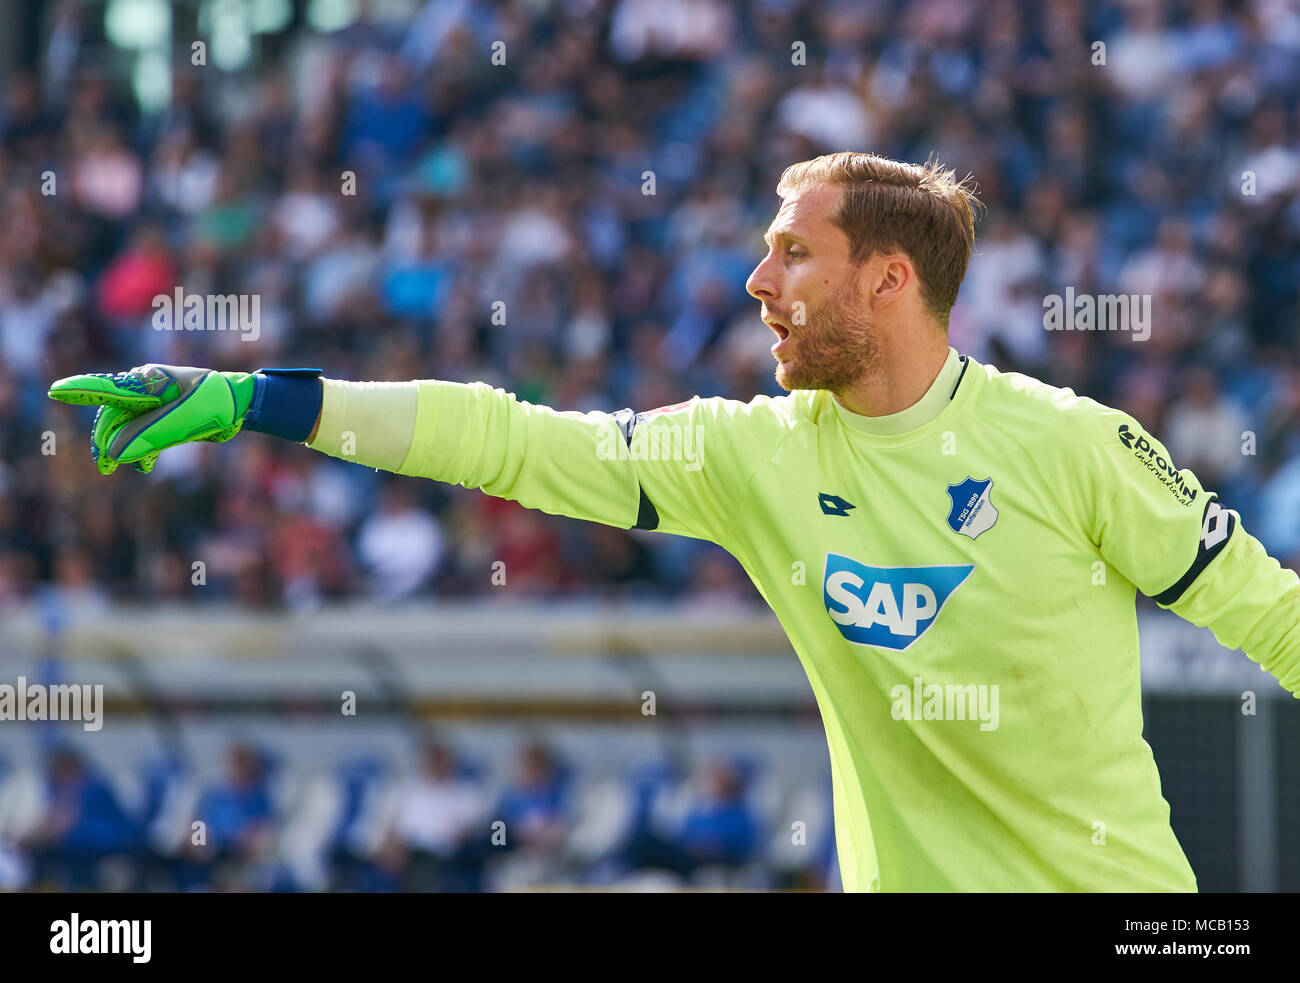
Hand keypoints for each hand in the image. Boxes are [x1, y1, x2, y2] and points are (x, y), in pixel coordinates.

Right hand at [48, 364, 256, 474]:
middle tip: (103, 464)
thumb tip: (114, 453)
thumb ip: (149, 436)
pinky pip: (138, 433)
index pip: (108, 388)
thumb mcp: (184, 422)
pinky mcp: (160, 416)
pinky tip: (142, 465)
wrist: (239, 406)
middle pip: (112, 415)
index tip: (56, 391)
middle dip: (104, 439)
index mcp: (148, 382)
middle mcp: (144, 388)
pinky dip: (138, 449)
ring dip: (118, 447)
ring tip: (110, 467)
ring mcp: (151, 402)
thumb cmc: (214, 405)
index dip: (80, 390)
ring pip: (123, 426)